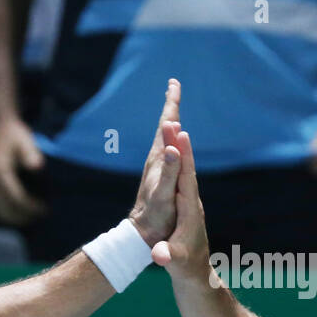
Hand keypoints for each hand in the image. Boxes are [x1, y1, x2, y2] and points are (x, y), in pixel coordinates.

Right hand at [0, 115, 46, 225]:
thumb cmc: (14, 135)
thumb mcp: (25, 140)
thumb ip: (31, 154)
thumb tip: (36, 167)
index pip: (15, 199)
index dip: (31, 208)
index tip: (46, 210)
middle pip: (6, 212)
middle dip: (25, 217)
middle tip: (44, 215)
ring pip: (0, 214)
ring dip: (19, 219)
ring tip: (37, 216)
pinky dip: (12, 215)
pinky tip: (27, 212)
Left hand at [129, 79, 183, 246]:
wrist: (143, 232)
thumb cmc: (156, 216)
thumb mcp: (165, 194)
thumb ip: (170, 170)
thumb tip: (173, 145)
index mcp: (159, 159)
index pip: (166, 125)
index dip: (171, 105)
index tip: (174, 84)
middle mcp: (157, 159)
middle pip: (165, 126)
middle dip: (171, 105)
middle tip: (174, 85)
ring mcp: (159, 167)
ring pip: (165, 136)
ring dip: (170, 119)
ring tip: (174, 107)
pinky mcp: (161, 175)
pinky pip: (168, 149)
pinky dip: (172, 137)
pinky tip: (173, 140)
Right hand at [150, 122, 211, 283]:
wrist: (196, 274)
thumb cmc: (185, 267)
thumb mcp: (175, 263)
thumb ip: (168, 258)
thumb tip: (159, 256)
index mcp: (190, 211)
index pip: (187, 179)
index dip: (183, 158)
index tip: (181, 135)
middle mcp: (192, 201)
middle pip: (187, 167)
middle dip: (181, 143)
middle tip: (173, 118)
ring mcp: (189, 201)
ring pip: (185, 169)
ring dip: (179, 147)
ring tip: (172, 122)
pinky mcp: (185, 203)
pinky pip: (181, 175)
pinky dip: (177, 159)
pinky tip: (173, 146)